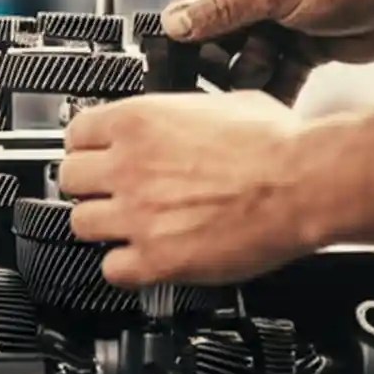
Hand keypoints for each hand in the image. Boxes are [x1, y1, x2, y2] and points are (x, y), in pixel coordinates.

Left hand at [58, 91, 318, 285]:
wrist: (303, 182)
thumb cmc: (277, 143)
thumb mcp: (220, 103)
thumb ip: (181, 115)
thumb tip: (179, 119)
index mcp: (139, 122)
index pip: (77, 133)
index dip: (87, 146)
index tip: (96, 155)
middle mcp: (128, 166)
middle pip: (69, 178)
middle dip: (89, 186)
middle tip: (111, 192)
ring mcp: (137, 214)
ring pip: (80, 224)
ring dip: (102, 226)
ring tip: (127, 226)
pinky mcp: (156, 258)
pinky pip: (111, 269)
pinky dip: (124, 268)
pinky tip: (142, 259)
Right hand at [162, 0, 373, 102]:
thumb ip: (221, 10)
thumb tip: (172, 25)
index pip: (193, 3)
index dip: (188, 34)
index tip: (189, 61)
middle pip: (215, 40)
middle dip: (226, 58)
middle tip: (246, 59)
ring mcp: (276, 23)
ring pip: (242, 63)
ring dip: (253, 73)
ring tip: (273, 65)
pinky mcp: (298, 51)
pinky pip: (272, 79)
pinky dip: (274, 91)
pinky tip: (276, 101)